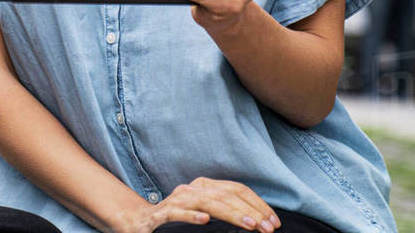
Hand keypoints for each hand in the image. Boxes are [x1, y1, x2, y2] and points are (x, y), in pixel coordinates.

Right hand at [119, 177, 280, 232]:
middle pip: (226, 195)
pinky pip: (178, 213)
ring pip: (208, 202)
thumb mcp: (204, 211)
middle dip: (251, 211)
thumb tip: (257, 221)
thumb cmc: (178, 219)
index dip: (257, 204)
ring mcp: (176, 200)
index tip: (273, 221)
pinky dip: (192, 216)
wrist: (141, 221)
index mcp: (204, 187)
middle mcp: (191, 189)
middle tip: (268, 227)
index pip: (236, 190)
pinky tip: (205, 220)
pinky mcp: (162, 214)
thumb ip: (225, 212)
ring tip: (250, 224)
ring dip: (231, 214)